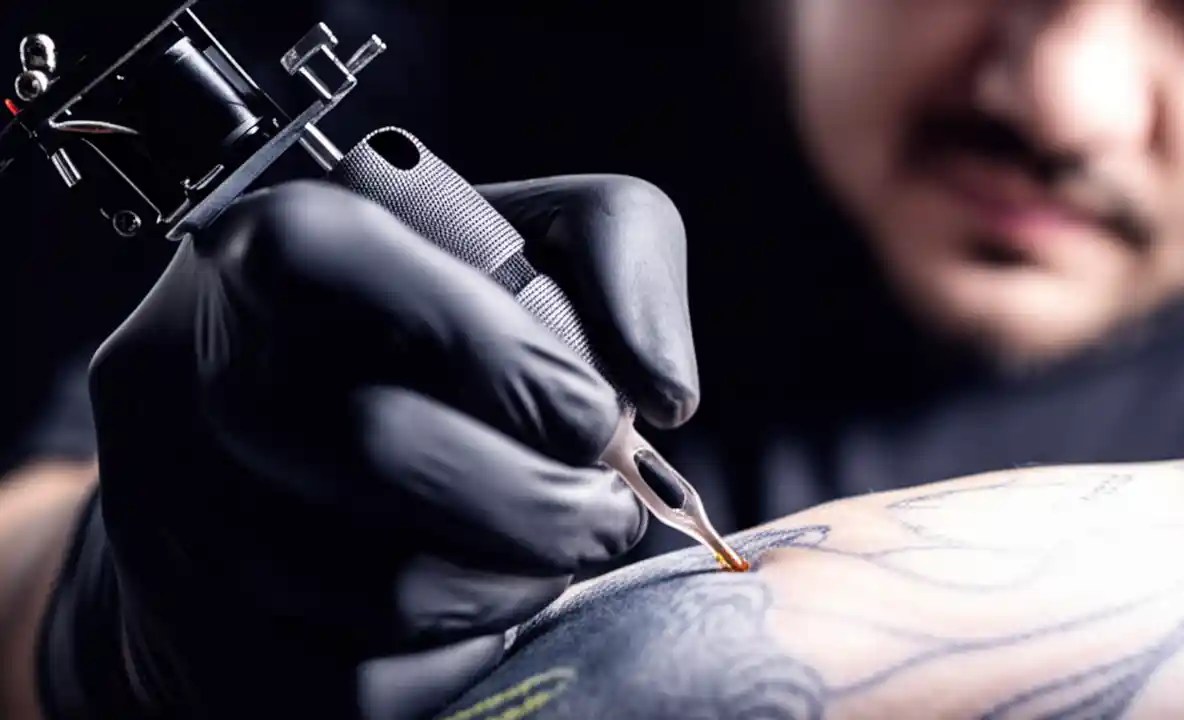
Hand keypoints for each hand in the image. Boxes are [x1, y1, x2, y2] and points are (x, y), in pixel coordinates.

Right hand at [38, 176, 696, 718]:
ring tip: (555, 554)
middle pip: (378, 446)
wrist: (264, 445)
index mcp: (262, 249)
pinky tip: (486, 608)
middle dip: (544, 500)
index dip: (501, 354)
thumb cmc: (421, 333)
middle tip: (609, 514)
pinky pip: (364, 684)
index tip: (599, 417)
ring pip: (385, 586)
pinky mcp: (202, 638)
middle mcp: (188, 375)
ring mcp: (178, 517)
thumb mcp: (525, 239)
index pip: (347, 263)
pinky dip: (464, 657)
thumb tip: (663, 394)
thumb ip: (614, 254)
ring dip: (519, 584)